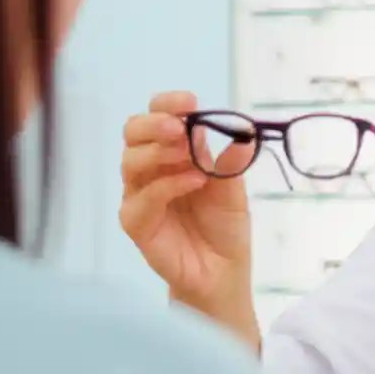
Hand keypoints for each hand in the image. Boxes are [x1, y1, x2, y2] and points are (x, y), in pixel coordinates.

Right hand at [119, 92, 259, 344]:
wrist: (223, 272)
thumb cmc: (223, 227)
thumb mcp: (235, 189)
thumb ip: (233, 162)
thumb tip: (243, 130)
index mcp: (172, 153)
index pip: (156, 116)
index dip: (167, 104)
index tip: (190, 102)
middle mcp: (150, 170)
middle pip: (132, 133)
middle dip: (154, 124)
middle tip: (180, 127)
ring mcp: (139, 196)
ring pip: (130, 162)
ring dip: (160, 152)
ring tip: (190, 155)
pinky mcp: (137, 225)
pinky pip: (142, 199)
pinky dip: (167, 185)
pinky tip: (194, 181)